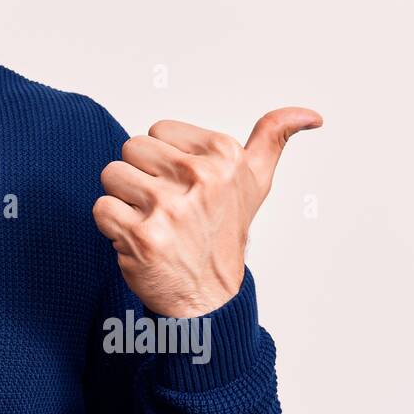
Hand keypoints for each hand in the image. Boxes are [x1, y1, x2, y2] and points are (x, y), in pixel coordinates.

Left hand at [92, 106, 321, 317]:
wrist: (210, 298)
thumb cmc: (225, 232)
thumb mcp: (256, 181)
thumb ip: (273, 138)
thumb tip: (311, 114)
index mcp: (224, 156)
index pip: (157, 131)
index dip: (162, 159)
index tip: (184, 186)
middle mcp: (200, 179)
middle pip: (130, 148)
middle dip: (140, 177)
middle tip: (165, 207)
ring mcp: (171, 209)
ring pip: (112, 175)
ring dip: (124, 201)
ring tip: (151, 221)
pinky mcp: (142, 236)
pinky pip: (102, 208)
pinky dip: (111, 226)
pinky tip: (137, 240)